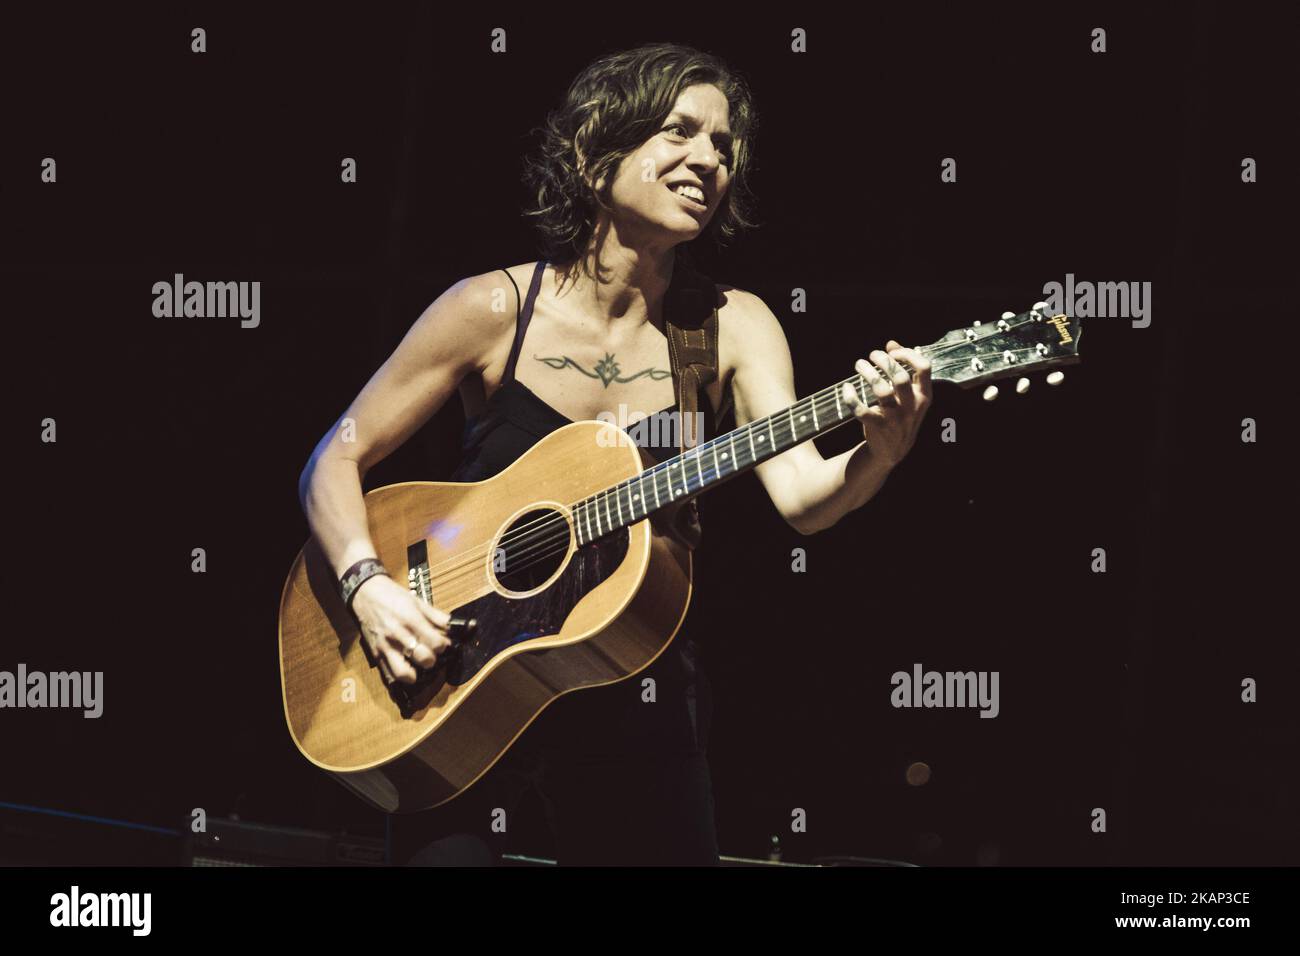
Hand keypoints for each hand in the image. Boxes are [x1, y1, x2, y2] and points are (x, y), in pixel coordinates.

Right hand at [350, 574, 453, 683]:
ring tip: (418, 667)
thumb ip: (437, 617)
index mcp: (411, 620)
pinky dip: (400, 674)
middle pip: (424, 659)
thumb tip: (454, 627)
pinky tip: (406, 667)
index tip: (442, 643)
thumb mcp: (418, 601)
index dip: (443, 645)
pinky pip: (389, 673)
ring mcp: (386, 646)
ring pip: (404, 673)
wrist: (364, 593)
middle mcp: (399, 635)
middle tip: (431, 654)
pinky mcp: (376, 653)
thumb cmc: (392, 595)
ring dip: (415, 674)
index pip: (435, 643)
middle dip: (432, 659)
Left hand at [841, 340, 932, 467]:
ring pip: (881, 390)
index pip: (924, 368)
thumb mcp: (908, 395)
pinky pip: (861, 410)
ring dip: (867, 373)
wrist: (892, 451)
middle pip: (900, 377)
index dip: (907, 354)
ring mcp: (895, 418)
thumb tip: (891, 343)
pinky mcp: (878, 427)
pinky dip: (851, 397)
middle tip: (872, 355)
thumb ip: (903, 367)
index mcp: (924, 396)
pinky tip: (847, 388)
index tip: (892, 352)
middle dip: (884, 362)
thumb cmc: (899, 414)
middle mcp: (912, 407)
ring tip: (859, 364)